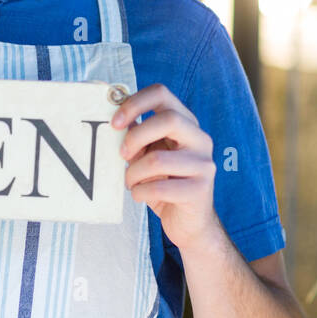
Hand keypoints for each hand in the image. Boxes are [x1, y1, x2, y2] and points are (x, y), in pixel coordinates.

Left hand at [112, 83, 218, 252]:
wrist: (189, 223)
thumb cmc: (164, 184)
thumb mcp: (148, 155)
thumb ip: (136, 137)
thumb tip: (112, 119)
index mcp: (186, 124)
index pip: (162, 94)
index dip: (134, 103)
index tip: (114, 123)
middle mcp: (200, 139)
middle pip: (169, 119)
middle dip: (136, 137)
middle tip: (122, 155)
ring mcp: (204, 164)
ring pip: (158, 159)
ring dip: (133, 174)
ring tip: (131, 182)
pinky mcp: (201, 189)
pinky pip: (160, 187)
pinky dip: (140, 192)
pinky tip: (140, 195)